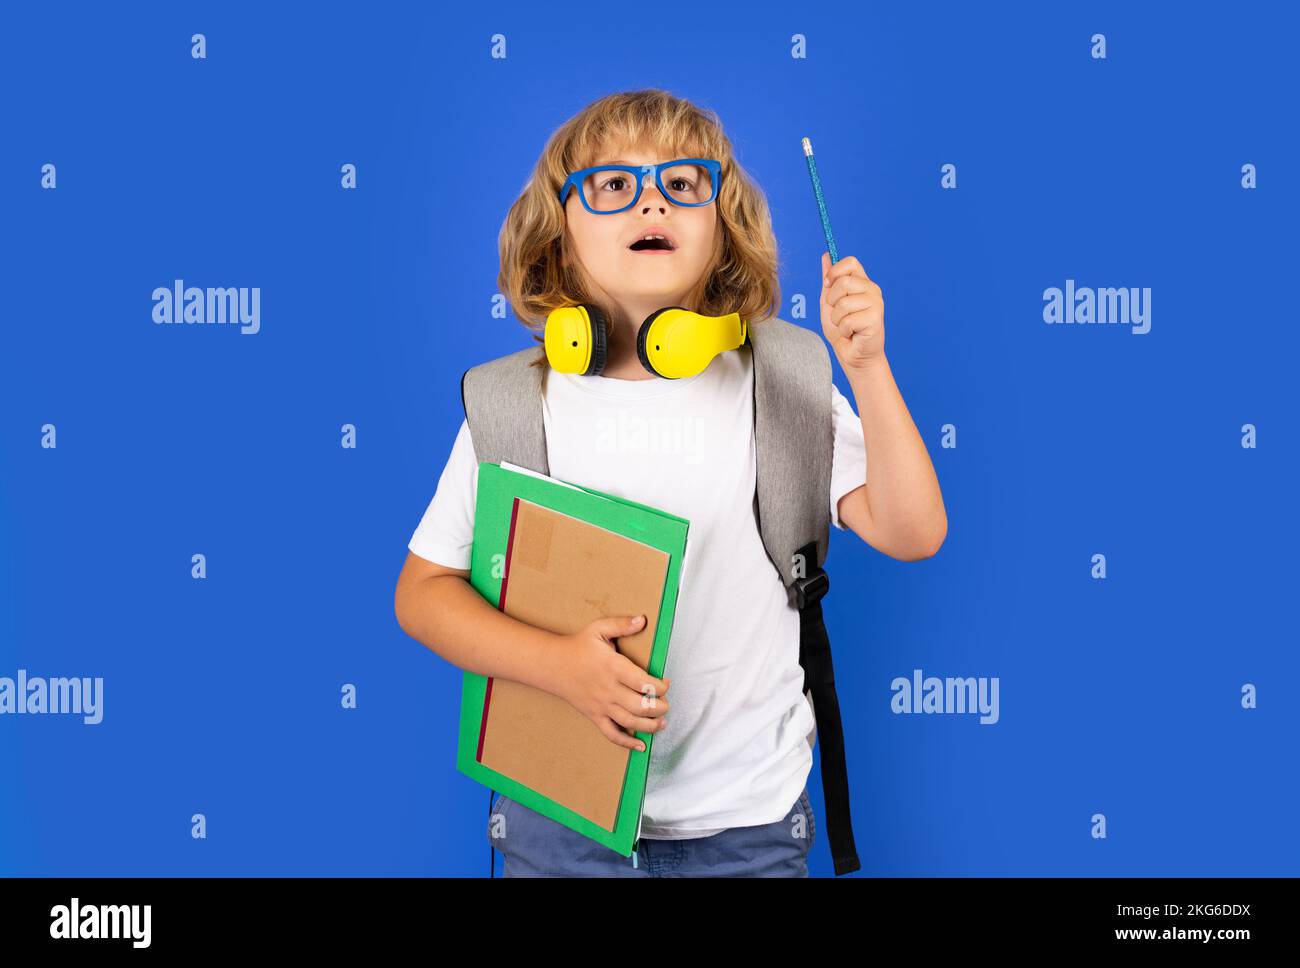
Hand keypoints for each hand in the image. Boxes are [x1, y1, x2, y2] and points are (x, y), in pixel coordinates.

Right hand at [554, 614, 670, 751]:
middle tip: (666, 704)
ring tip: (662, 722)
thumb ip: (621, 624)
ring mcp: (601, 705)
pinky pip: (612, 734)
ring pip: (630, 722)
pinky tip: (641, 745)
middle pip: (640, 706)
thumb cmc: (578, 646)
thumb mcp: (599, 629)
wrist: (552, 665)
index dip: (660, 687)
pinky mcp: (595, 715)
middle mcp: (608, 689)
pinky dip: (627, 743)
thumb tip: (642, 619)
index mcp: (612, 667)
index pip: (643, 683)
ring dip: (650, 726)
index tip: (666, 683)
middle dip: (659, 708)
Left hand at [820, 252, 884, 369]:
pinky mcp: (876, 319)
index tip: (828, 285)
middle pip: (844, 282)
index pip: (850, 262)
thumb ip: (829, 280)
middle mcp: (872, 290)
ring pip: (843, 303)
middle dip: (832, 301)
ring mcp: (876, 303)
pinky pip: (848, 320)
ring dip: (837, 319)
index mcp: (862, 282)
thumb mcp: (829, 302)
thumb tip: (825, 255)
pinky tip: (852, 333)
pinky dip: (844, 330)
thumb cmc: (842, 329)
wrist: (853, 355)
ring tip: (845, 325)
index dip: (835, 272)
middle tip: (838, 314)